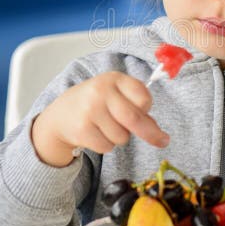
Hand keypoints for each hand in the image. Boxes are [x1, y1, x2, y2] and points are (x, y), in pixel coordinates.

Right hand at [31, 71, 169, 166]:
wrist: (61, 114)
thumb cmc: (97, 104)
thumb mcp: (116, 96)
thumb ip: (137, 109)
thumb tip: (160, 135)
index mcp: (114, 79)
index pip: (143, 96)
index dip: (146, 107)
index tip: (144, 110)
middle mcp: (101, 91)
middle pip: (134, 119)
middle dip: (151, 134)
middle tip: (164, 141)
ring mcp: (90, 110)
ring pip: (122, 137)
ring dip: (120, 137)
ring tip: (105, 126)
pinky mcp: (81, 129)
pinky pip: (107, 146)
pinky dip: (106, 145)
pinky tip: (95, 133)